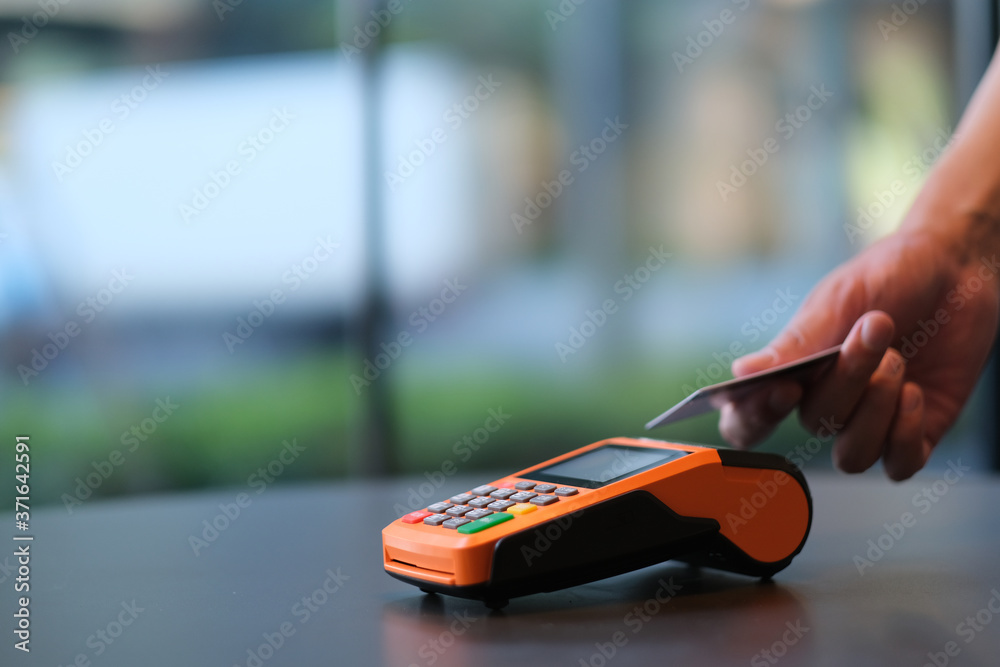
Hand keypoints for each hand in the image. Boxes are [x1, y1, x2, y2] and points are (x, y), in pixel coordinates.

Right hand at [719, 220, 999, 479]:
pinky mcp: (915, 432)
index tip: (785, 388)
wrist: (956, 268)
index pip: (749, 421)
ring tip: (898, 360)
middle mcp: (825, 403)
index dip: (755, 419)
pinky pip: (898, 464)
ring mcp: (869, 421)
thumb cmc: (888, 276)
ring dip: (876, 411)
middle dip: (848, 381)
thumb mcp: (837, 300)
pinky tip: (915, 392)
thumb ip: (794, 345)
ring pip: (853, 455)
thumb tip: (741, 373)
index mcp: (792, 372)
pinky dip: (906, 433)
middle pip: (815, 424)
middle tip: (874, 331)